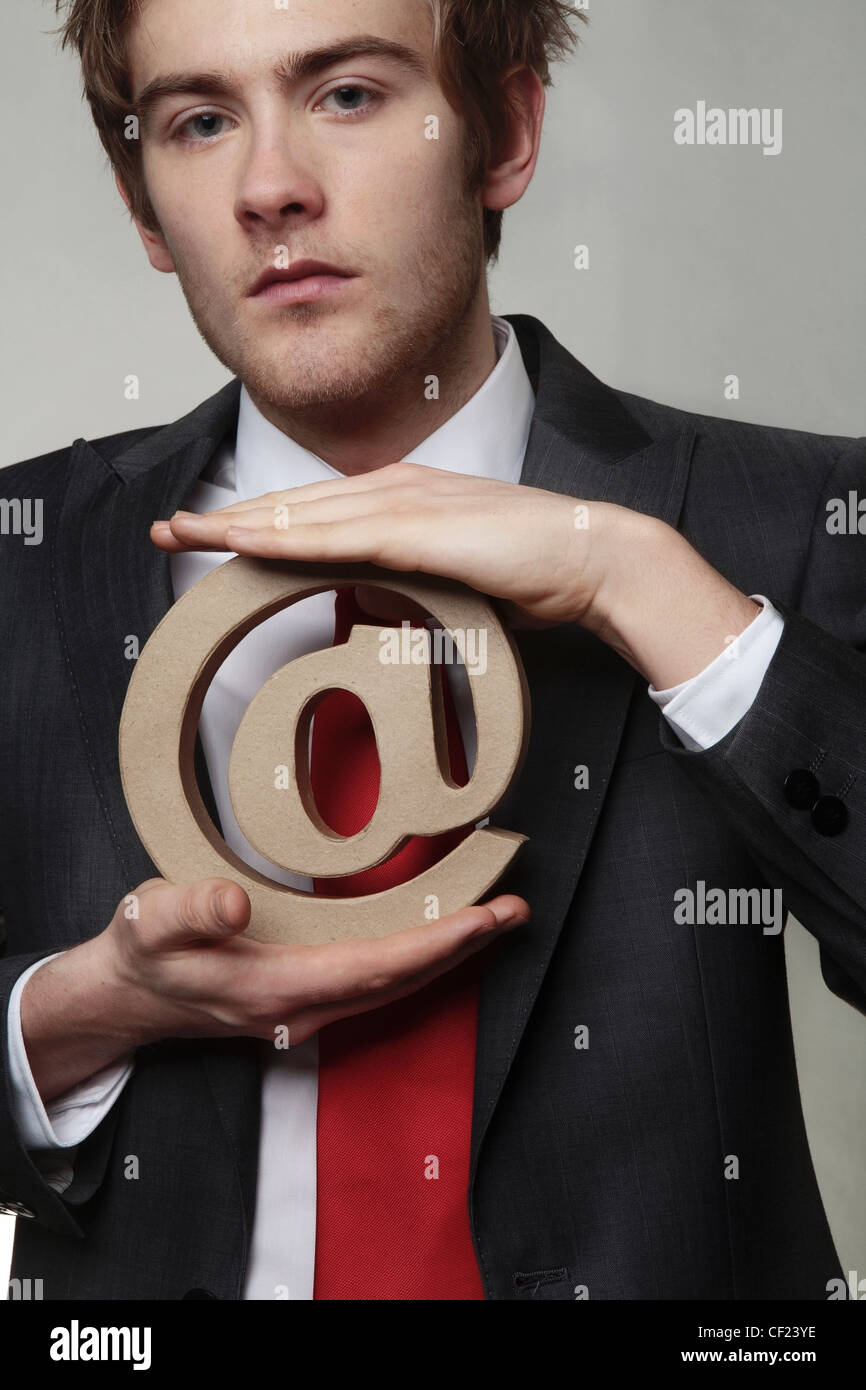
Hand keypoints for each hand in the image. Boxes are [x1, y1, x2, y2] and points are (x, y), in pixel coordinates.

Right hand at [21, 877, 528, 1102]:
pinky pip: (377, 980)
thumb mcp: (148, 920)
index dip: (436, 942)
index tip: (484, 916)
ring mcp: (308, 1010)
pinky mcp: (306, 1000)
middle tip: (515, 908)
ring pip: (394, 983)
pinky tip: (438, 934)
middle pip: (401, 980)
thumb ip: (188, 910)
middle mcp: (304, 1008)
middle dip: (462, 946)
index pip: (377, 965)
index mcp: (276, 988)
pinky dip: (417, 955)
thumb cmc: (141, 951)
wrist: (125, 996)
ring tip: (496, 917)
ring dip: (447, 951)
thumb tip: (234, 901)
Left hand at [151, 460, 760, 686]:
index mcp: (404, 496)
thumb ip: (408, 584)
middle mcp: (396, 487)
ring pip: (304, 513)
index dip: (260, 519)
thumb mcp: (454, 579)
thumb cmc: (532, 571)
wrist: (591, 556)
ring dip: (239, 524)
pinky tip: (244, 540)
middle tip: (170, 528)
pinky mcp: (420, 527)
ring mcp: (407, 502)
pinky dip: (284, 536)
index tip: (212, 532)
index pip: (316, 509)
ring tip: (185, 533)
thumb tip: (369, 607)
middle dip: (228, 517)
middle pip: (295, 503)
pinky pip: (337, 534)